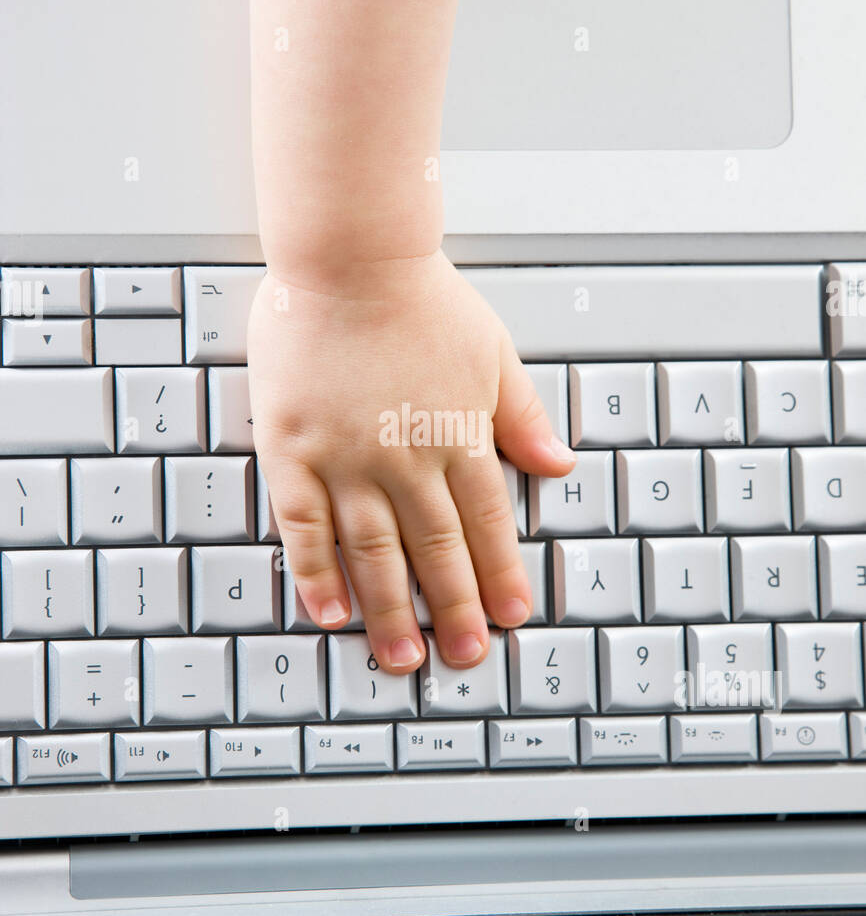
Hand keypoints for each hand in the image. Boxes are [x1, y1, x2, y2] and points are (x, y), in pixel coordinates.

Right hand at [247, 249, 574, 673]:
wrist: (350, 258)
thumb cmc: (420, 299)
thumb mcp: (492, 352)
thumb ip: (522, 415)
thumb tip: (560, 463)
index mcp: (459, 436)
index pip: (487, 523)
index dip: (500, 574)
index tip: (510, 615)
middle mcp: (407, 459)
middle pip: (436, 550)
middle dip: (455, 609)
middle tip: (465, 656)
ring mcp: (347, 459)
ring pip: (374, 551)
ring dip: (392, 610)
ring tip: (404, 657)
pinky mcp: (293, 449)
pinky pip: (304, 526)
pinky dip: (317, 572)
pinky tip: (330, 611)